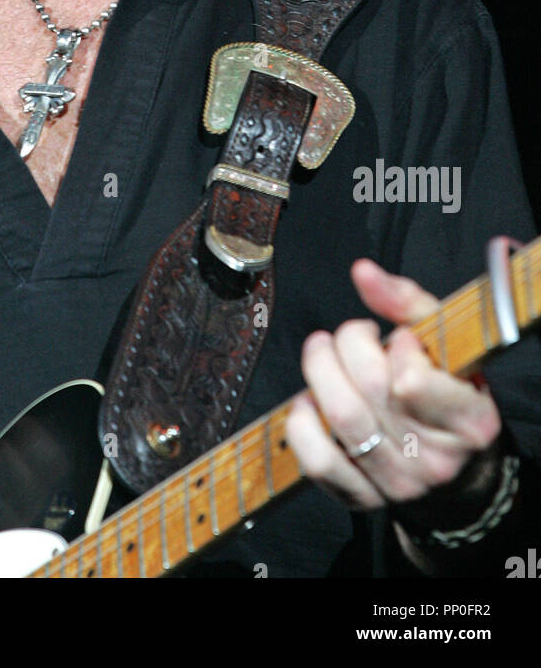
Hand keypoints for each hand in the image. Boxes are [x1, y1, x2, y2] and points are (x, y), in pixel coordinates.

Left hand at [285, 260, 501, 515]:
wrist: (456, 470)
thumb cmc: (447, 393)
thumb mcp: (445, 344)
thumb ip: (407, 303)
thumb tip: (362, 272)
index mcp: (469, 420)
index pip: (411, 379)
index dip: (395, 347)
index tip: (398, 340)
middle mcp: (435, 458)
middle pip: (367, 389)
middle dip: (346, 344)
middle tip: (348, 335)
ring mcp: (398, 482)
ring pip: (339, 417)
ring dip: (318, 372)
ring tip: (323, 354)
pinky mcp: (363, 497)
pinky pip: (317, 461)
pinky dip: (301, 424)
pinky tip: (309, 402)